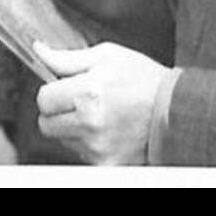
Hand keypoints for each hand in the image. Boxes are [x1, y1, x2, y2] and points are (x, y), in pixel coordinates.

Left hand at [35, 42, 170, 164]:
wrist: (175, 109)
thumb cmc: (144, 79)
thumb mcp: (107, 56)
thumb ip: (68, 58)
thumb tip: (40, 51)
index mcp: (88, 93)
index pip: (43, 99)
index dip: (53, 91)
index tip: (66, 88)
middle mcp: (89, 123)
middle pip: (46, 124)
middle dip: (58, 112)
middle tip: (80, 101)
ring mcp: (97, 147)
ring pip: (63, 140)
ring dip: (73, 128)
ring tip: (101, 114)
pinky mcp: (106, 163)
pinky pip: (81, 154)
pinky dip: (89, 144)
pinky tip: (108, 130)